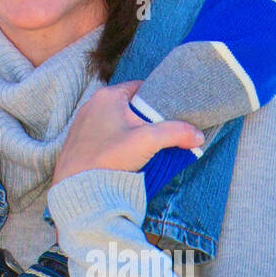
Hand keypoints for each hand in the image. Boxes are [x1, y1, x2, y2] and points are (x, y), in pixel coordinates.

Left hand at [51, 80, 203, 184]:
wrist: (79, 189)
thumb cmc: (109, 158)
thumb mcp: (148, 141)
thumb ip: (177, 133)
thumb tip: (197, 136)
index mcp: (107, 96)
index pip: (140, 87)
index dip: (158, 98)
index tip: (170, 112)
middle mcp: (91, 105)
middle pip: (128, 106)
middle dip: (145, 118)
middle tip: (160, 132)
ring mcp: (82, 124)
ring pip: (115, 122)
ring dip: (130, 132)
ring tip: (144, 147)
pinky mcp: (77, 142)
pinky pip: (102, 135)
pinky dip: (115, 142)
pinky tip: (124, 157)